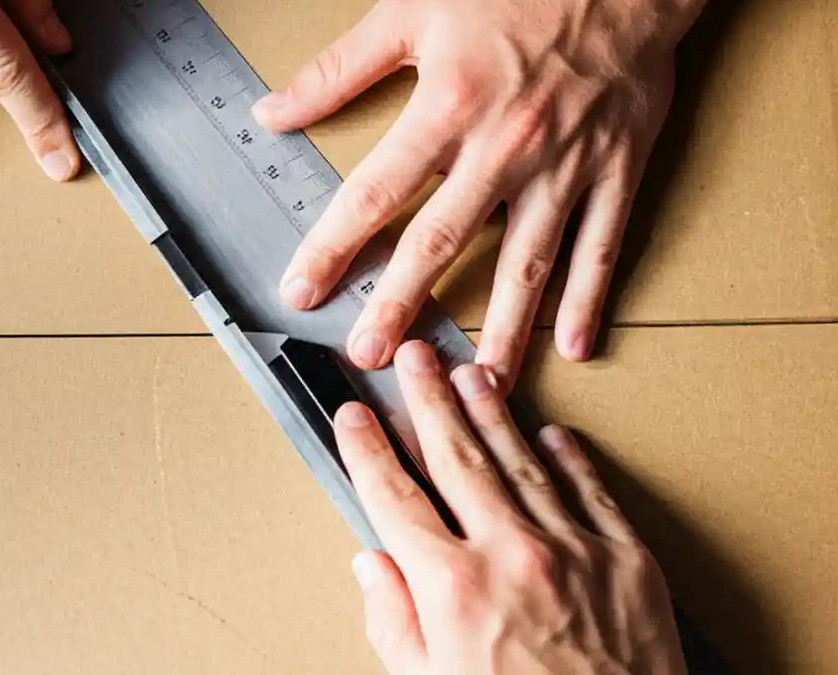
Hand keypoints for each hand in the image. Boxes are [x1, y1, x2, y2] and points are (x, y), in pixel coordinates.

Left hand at [256, 0, 725, 387]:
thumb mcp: (410, 11)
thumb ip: (337, 69)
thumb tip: (272, 112)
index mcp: (449, 106)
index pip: (375, 193)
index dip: (333, 248)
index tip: (302, 290)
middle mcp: (505, 147)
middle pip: (442, 242)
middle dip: (400, 304)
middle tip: (371, 356)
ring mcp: (565, 166)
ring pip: (525, 263)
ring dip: (497, 329)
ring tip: (473, 387)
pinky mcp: (615, 172)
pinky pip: (601, 247)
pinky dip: (586, 300)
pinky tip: (570, 346)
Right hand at [334, 342, 682, 673]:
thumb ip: (394, 622)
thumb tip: (372, 567)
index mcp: (451, 589)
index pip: (393, 497)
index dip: (367, 450)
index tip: (353, 418)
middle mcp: (510, 555)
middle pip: (455, 458)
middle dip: (427, 401)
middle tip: (413, 359)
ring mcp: (574, 550)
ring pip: (521, 460)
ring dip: (490, 412)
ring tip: (470, 375)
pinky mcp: (627, 561)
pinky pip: (591, 492)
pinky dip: (568, 458)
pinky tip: (550, 433)